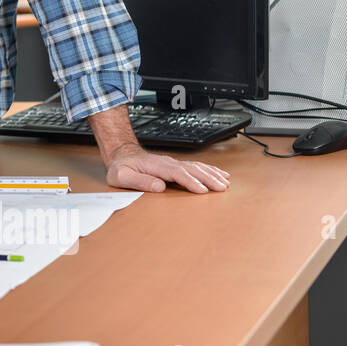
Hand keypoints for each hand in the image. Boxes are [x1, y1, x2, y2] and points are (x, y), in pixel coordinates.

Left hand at [105, 146, 229, 193]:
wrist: (121, 155)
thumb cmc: (121, 168)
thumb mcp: (121, 176)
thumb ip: (139, 181)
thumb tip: (159, 186)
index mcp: (155, 166)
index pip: (177, 174)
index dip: (190, 182)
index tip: (203, 190)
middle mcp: (167, 163)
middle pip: (191, 169)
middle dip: (208, 178)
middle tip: (222, 188)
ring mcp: (173, 163)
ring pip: (196, 167)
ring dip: (212, 174)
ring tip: (225, 183)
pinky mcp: (176, 165)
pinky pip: (196, 166)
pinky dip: (210, 169)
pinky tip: (220, 174)